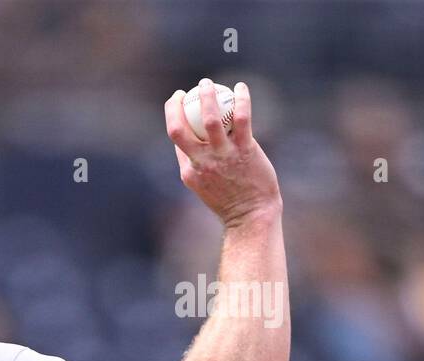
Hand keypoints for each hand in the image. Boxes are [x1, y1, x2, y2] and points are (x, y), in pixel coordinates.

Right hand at [166, 80, 281, 227]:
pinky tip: (241, 88)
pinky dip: (241, 99)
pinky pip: (242, 118)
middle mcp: (202, 162)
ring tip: (208, 84)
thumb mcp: (201, 184)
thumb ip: (191, 162)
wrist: (250, 214)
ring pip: (209, 119)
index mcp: (188, 170)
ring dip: (207, 97)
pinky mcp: (245, 150)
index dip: (172, 114)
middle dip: (178, 104)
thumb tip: (185, 141)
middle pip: (180, 128)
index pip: (175, 136)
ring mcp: (223, 156)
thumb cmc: (227, 199)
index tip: (177, 101)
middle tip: (188, 90)